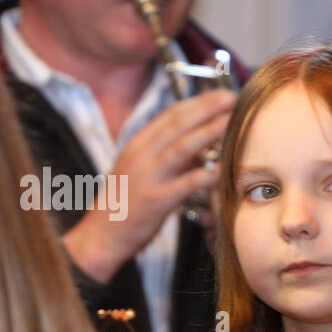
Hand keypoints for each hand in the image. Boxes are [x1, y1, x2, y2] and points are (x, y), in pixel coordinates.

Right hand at [63, 89, 235, 282]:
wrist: (100, 237)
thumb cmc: (123, 205)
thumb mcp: (139, 172)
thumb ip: (167, 159)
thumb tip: (201, 151)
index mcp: (137, 145)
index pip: (170, 116)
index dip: (197, 103)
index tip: (219, 95)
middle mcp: (141, 156)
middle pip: (178, 124)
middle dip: (207, 108)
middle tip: (231, 97)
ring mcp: (147, 177)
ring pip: (182, 148)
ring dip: (209, 132)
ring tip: (230, 122)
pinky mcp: (155, 201)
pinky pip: (185, 185)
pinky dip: (204, 176)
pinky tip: (220, 171)